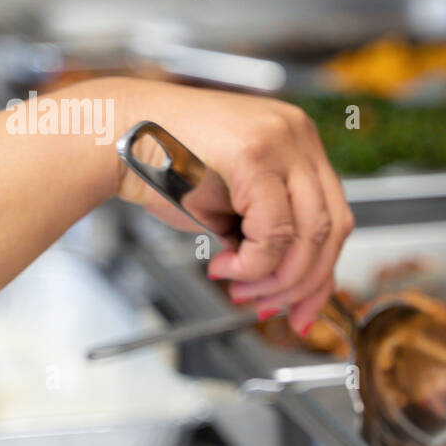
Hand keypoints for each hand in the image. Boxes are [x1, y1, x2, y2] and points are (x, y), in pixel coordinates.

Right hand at [100, 78, 353, 334]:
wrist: (110, 136)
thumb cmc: (164, 168)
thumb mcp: (234, 208)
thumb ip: (273, 236)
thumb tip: (302, 286)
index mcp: (300, 143)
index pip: (336, 218)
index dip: (321, 274)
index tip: (301, 310)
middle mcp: (298, 134)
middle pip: (333, 228)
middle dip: (301, 283)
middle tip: (264, 306)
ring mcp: (280, 139)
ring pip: (309, 234)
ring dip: (275, 278)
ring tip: (238, 287)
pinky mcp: (254, 153)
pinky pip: (275, 231)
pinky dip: (254, 264)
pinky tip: (223, 266)